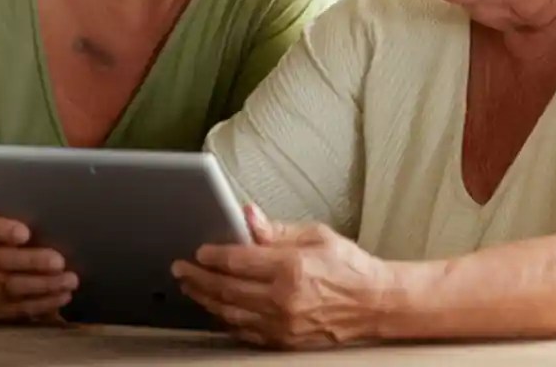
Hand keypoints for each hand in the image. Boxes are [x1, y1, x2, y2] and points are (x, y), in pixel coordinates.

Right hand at [0, 189, 77, 321]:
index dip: (3, 231)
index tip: (24, 232)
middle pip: (4, 262)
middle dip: (32, 262)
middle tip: (58, 261)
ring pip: (15, 288)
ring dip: (44, 285)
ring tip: (70, 280)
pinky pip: (19, 309)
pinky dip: (42, 304)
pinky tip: (63, 297)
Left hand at [171, 205, 393, 349]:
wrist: (374, 303)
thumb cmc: (348, 266)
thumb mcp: (315, 235)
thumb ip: (277, 229)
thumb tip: (247, 214)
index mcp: (291, 267)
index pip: (238, 260)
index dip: (213, 255)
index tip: (198, 250)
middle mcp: (283, 299)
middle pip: (226, 288)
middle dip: (198, 277)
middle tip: (181, 268)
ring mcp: (282, 323)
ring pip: (229, 313)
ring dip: (205, 299)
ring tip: (190, 287)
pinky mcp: (283, 340)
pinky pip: (244, 331)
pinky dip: (224, 320)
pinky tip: (215, 309)